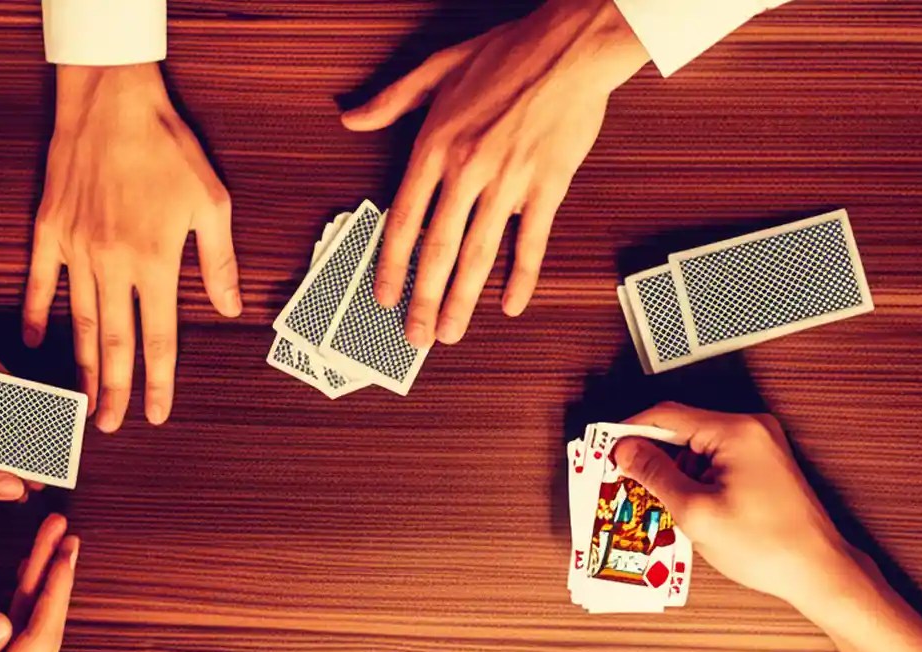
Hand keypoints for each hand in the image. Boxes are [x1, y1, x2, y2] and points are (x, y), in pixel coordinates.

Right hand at [0, 514, 78, 651]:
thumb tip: (1, 621)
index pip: (39, 639)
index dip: (54, 593)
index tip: (63, 557)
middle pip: (44, 629)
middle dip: (54, 577)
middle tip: (63, 533)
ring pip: (37, 632)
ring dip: (44, 586)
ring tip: (53, 544)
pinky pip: (24, 642)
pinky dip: (27, 606)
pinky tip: (30, 580)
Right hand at [24, 63, 239, 432]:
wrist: (110, 99)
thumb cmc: (166, 146)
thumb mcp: (211, 201)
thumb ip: (219, 262)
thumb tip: (231, 309)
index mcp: (154, 261)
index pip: (158, 337)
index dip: (158, 380)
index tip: (156, 413)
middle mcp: (112, 263)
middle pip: (113, 342)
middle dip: (112, 390)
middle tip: (107, 427)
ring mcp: (75, 248)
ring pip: (78, 321)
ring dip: (80, 365)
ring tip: (79, 399)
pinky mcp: (49, 229)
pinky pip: (38, 282)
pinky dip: (33, 315)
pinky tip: (32, 343)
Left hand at [342, 0, 648, 345]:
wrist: (570, 46)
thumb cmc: (507, 53)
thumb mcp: (437, 66)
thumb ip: (391, 100)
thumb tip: (351, 118)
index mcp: (436, 145)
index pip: (404, 220)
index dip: (391, 266)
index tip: (384, 297)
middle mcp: (468, 169)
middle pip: (438, 250)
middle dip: (423, 300)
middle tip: (415, 336)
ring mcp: (509, 180)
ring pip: (479, 254)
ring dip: (463, 300)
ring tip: (451, 332)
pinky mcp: (549, 185)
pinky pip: (532, 241)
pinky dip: (522, 277)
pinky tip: (511, 305)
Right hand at [613, 403, 860, 609]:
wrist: (820, 572)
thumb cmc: (764, 545)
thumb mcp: (695, 511)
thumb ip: (654, 474)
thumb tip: (624, 449)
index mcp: (735, 431)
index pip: (667, 415)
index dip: (630, 431)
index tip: (604, 452)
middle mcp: (750, 428)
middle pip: (682, 429)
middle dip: (650, 455)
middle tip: (621, 480)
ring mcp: (759, 445)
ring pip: (696, 448)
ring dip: (672, 471)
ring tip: (651, 502)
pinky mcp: (762, 465)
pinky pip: (714, 460)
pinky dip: (693, 479)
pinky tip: (681, 506)